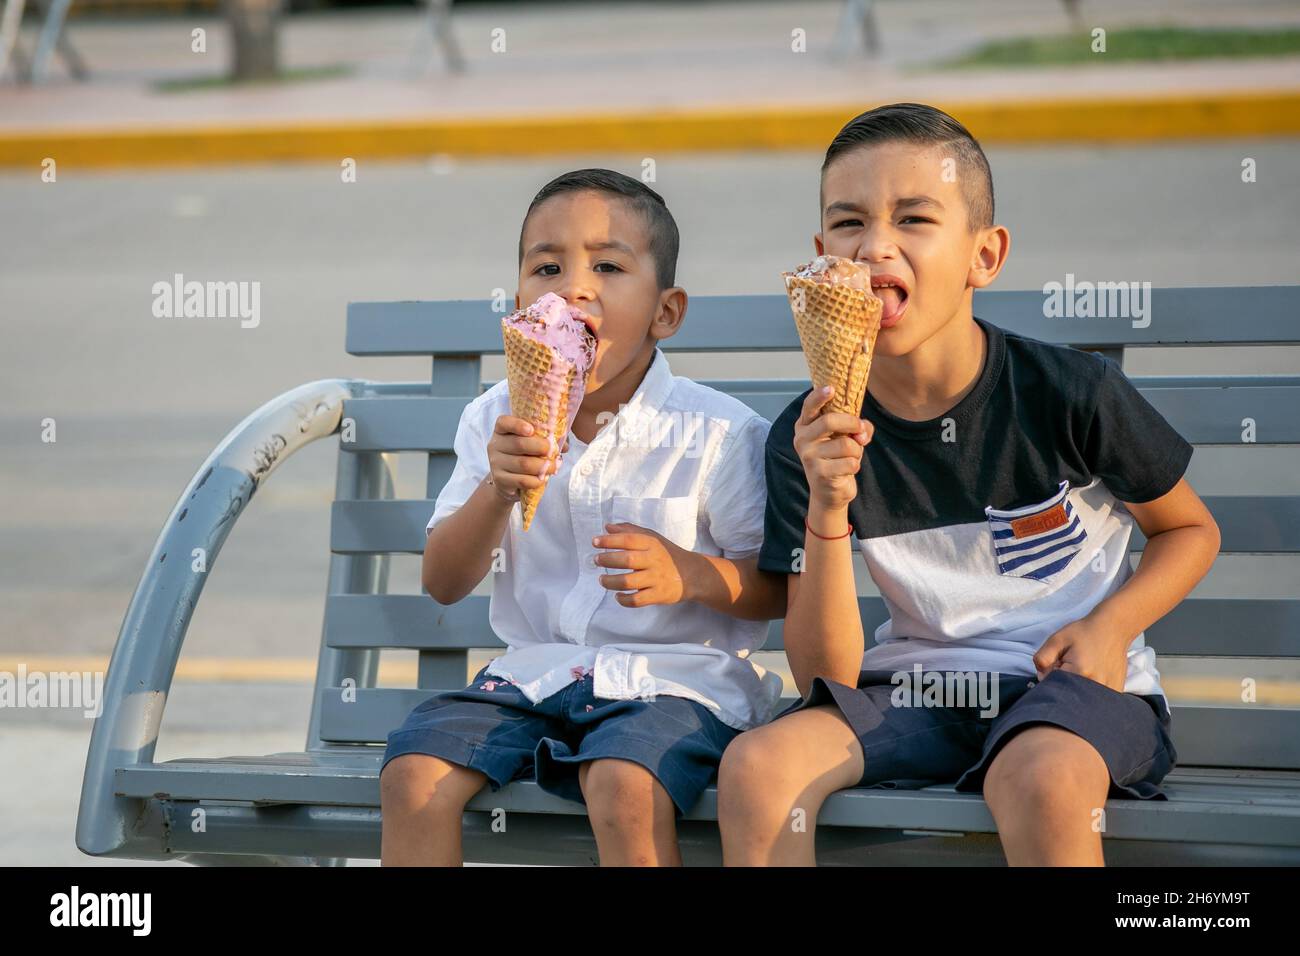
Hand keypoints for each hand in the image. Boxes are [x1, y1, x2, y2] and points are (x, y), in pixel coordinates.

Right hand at [486, 416, 568, 503]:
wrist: (509, 481)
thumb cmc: (524, 456)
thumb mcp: (532, 442)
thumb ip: (548, 438)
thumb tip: (564, 446)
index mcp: (502, 430)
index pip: (504, 422)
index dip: (517, 425)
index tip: (531, 430)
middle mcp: (495, 444)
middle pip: (519, 444)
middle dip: (541, 447)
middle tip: (552, 452)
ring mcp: (495, 462)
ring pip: (523, 464)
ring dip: (543, 466)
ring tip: (553, 467)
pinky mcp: (500, 479)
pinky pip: (522, 480)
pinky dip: (536, 480)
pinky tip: (543, 479)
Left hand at [592, 522, 693, 607]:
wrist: (693, 574)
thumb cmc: (667, 554)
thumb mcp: (653, 538)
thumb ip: (630, 531)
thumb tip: (607, 527)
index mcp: (652, 544)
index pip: (628, 539)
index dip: (609, 540)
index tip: (595, 542)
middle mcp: (654, 560)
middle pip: (627, 560)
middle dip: (607, 560)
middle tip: (596, 560)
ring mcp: (656, 579)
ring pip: (629, 582)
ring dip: (610, 581)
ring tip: (602, 579)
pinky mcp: (658, 595)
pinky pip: (637, 600)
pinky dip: (624, 600)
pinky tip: (618, 595)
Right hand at [793, 385, 872, 511]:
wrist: (829, 492)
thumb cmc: (837, 458)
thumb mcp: (846, 437)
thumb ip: (858, 427)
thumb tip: (862, 430)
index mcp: (805, 426)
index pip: (809, 407)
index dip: (819, 396)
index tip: (831, 388)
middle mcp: (802, 439)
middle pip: (829, 421)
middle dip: (852, 424)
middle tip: (860, 431)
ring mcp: (808, 457)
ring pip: (845, 444)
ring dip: (857, 451)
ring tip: (850, 457)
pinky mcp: (819, 473)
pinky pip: (849, 462)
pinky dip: (855, 465)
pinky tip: (846, 470)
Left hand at [1032, 617, 1131, 691]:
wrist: (1113, 629)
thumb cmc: (1084, 633)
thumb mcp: (1057, 639)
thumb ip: (1042, 658)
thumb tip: (1041, 677)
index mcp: (1080, 672)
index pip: (1053, 683)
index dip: (1054, 671)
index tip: (1062, 660)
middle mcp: (1096, 685)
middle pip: (1067, 692)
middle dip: (1065, 679)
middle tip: (1075, 662)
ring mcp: (1109, 690)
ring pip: (1081, 696)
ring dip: (1078, 684)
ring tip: (1086, 666)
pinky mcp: (1116, 691)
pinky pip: (1094, 698)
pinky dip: (1090, 689)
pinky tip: (1095, 672)